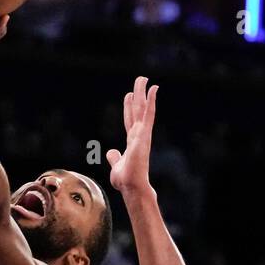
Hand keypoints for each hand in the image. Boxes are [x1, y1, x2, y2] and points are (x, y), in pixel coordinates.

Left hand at [107, 76, 157, 196]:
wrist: (131, 186)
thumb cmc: (126, 180)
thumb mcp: (116, 165)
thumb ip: (114, 157)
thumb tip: (111, 152)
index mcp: (132, 141)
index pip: (130, 120)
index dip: (129, 107)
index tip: (129, 95)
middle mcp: (139, 135)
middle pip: (138, 110)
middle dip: (138, 94)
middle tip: (141, 79)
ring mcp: (142, 134)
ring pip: (143, 108)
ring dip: (144, 93)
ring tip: (145, 79)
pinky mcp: (144, 134)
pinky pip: (148, 114)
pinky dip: (151, 101)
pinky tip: (154, 89)